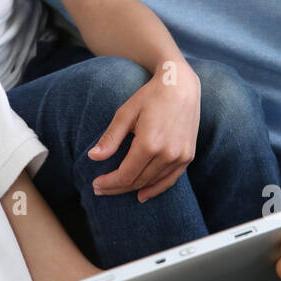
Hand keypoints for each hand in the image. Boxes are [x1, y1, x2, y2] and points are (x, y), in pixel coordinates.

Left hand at [87, 59, 200, 201]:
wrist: (180, 85)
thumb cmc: (150, 96)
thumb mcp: (125, 113)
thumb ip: (110, 138)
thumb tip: (92, 157)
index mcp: (149, 143)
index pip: (125, 174)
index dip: (109, 183)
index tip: (96, 184)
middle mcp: (167, 153)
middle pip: (137, 181)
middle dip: (116, 187)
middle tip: (99, 189)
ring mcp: (180, 156)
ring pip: (152, 182)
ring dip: (132, 189)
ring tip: (115, 190)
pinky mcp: (188, 156)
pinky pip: (170, 180)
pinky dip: (155, 189)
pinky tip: (142, 195)